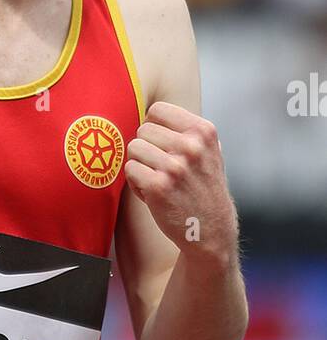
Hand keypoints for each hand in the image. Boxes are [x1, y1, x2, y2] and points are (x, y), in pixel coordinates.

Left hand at [124, 101, 237, 263]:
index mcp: (204, 131)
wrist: (209, 229)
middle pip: (142, 130)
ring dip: (140, 165)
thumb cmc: (203, 188)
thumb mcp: (209, 151)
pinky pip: (129, 169)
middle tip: (161, 168)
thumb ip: (186, 130)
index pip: (157, 110)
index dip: (152, 126)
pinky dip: (135, 182)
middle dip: (146, 148)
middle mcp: (191, 146)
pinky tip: (153, 193)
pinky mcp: (157, 186)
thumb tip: (151, 111)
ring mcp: (174, 166)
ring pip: (133, 148)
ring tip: (158, 180)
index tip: (161, 144)